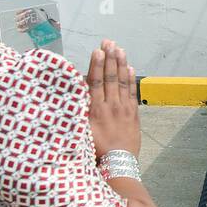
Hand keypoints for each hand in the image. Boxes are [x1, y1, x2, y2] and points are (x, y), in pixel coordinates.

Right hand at [87, 39, 140, 156]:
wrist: (117, 163)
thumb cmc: (96, 151)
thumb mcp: (81, 132)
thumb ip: (78, 114)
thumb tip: (72, 97)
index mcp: (95, 110)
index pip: (95, 82)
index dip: (96, 65)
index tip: (97, 50)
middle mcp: (110, 106)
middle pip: (109, 78)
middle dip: (109, 58)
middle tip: (109, 42)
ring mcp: (124, 109)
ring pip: (121, 82)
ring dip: (120, 64)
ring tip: (119, 49)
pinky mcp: (133, 114)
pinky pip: (132, 93)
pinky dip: (131, 79)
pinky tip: (130, 68)